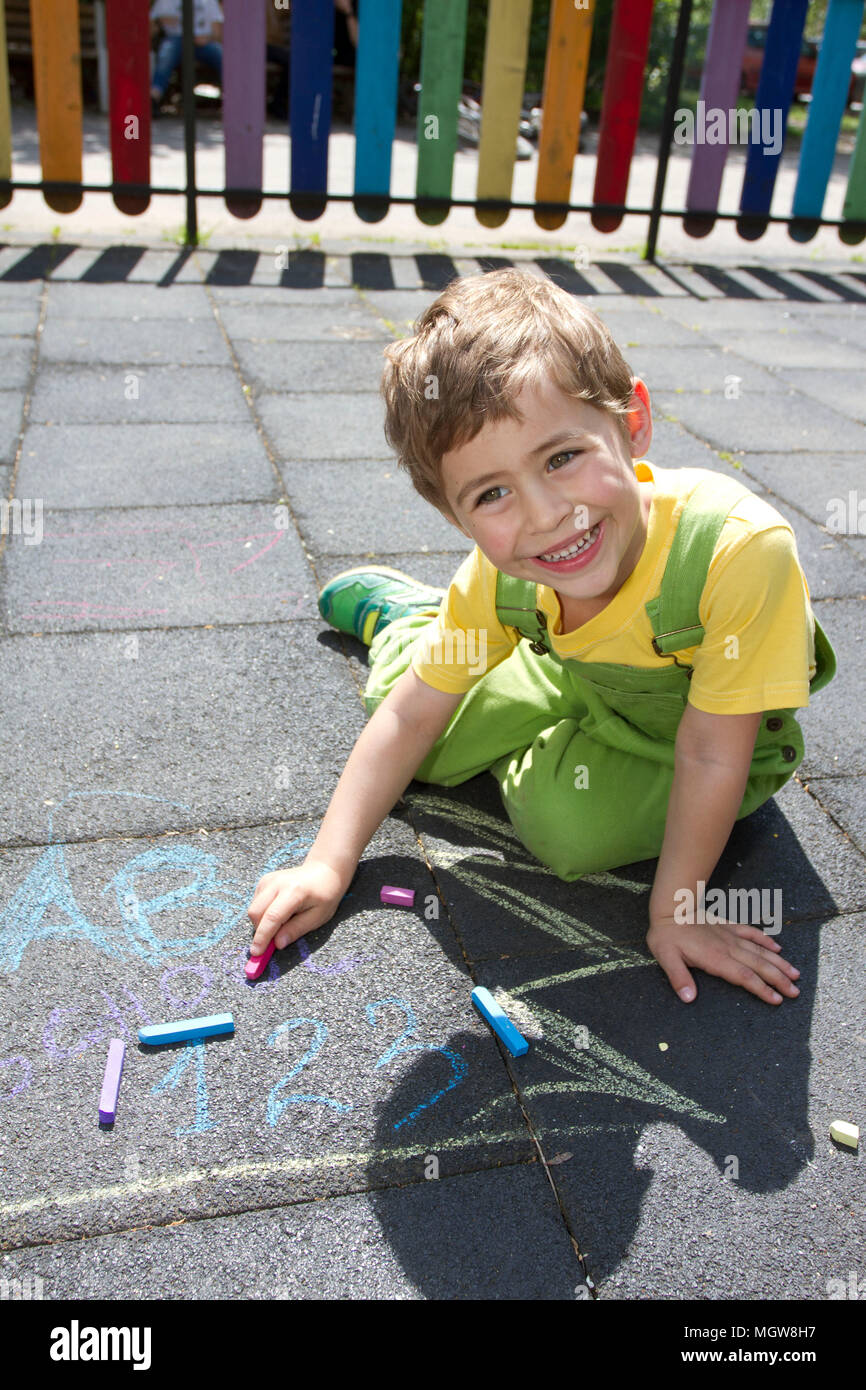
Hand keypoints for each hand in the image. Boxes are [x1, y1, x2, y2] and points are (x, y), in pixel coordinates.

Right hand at [247, 861, 347, 952]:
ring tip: (283, 922)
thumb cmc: (325, 895)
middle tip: (272, 941)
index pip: (272, 917)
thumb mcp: (318, 917)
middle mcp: (278, 883)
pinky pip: (255, 902)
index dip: (263, 937)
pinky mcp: (264, 880)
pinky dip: (262, 913)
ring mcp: (269, 880)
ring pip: (253, 908)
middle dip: (260, 931)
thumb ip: (296, 930)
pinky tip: (278, 911)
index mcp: (294, 892)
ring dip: (261, 922)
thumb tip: (277, 944)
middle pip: (256, 912)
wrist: (324, 871)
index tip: (257, 952)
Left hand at [647, 914, 800, 1005]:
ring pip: (760, 951)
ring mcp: (730, 936)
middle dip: (779, 979)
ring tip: (796, 974)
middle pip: (759, 965)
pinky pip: (751, 933)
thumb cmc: (666, 936)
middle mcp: (728, 947)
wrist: (670, 908)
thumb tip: (688, 998)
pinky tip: (777, 948)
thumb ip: (679, 978)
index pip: (744, 977)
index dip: (762, 989)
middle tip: (796, 992)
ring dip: (778, 963)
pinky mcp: (728, 926)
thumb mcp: (666, 958)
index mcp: (715, 958)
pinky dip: (765, 939)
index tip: (777, 1000)